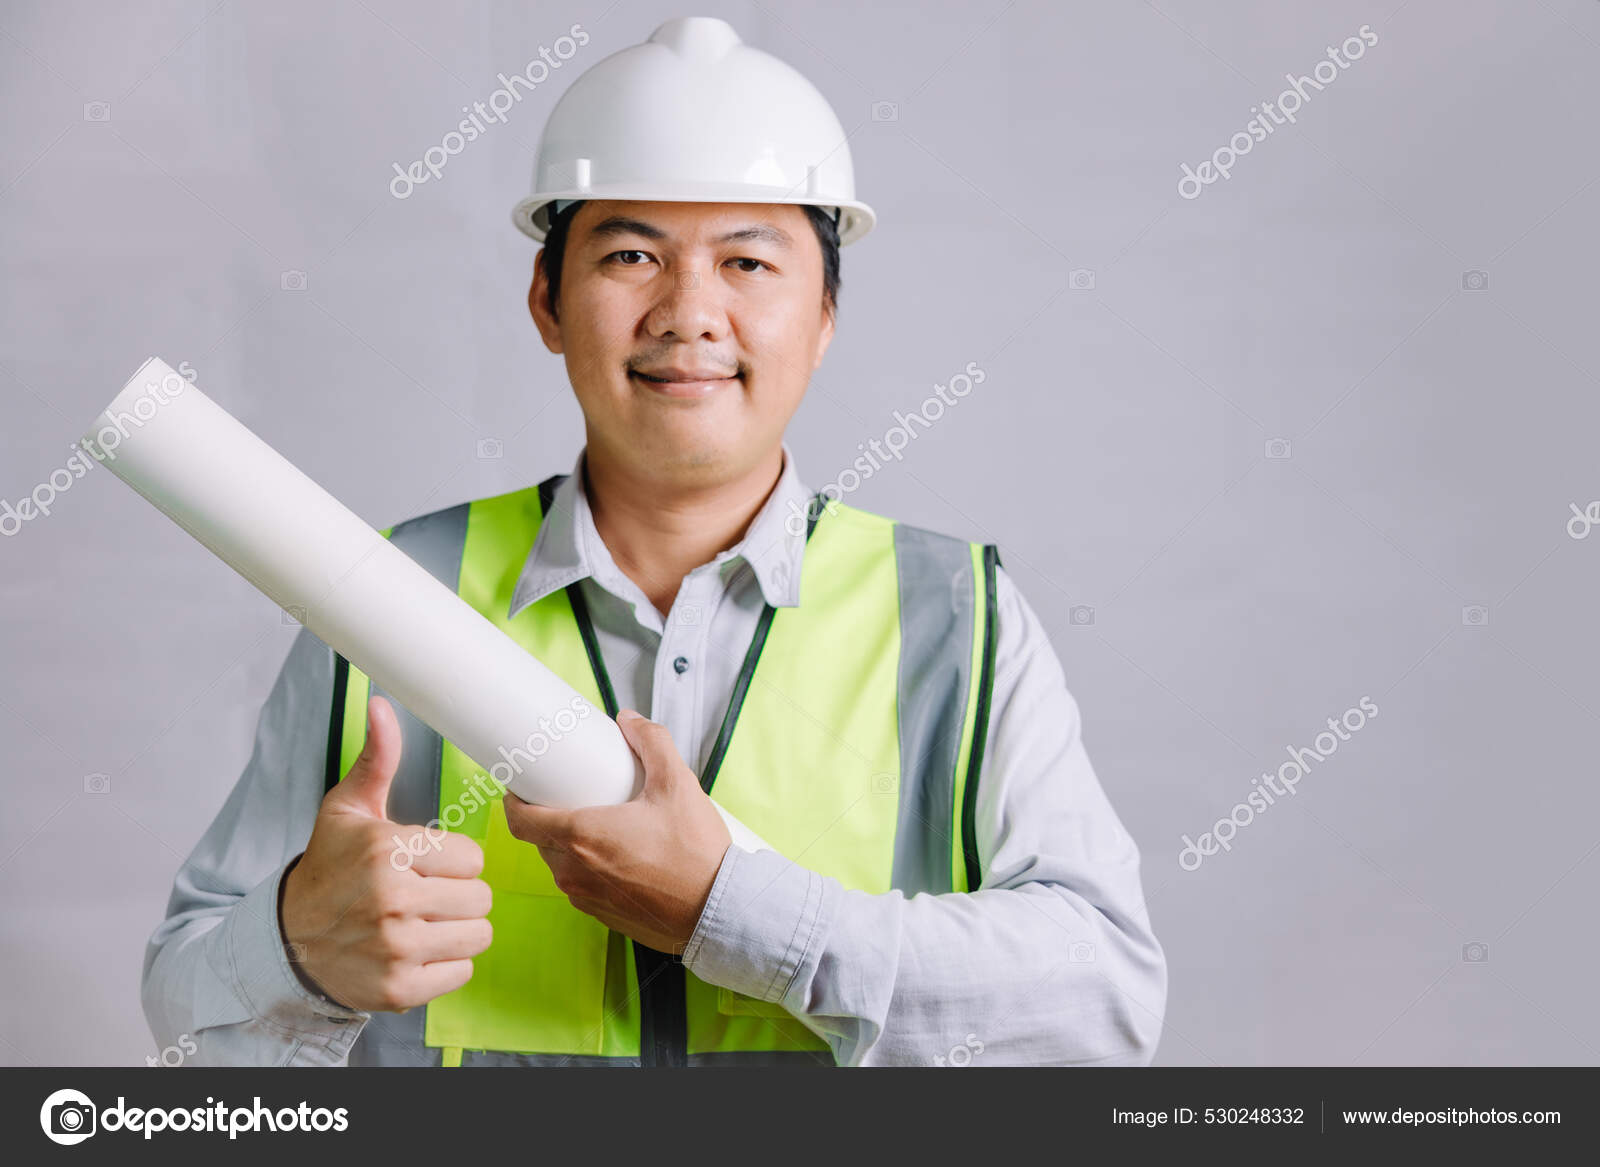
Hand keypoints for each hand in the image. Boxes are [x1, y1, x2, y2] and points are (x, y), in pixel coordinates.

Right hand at [280, 697, 492, 1011]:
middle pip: (480, 898)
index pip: (472, 858)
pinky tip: (417, 952)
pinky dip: (445, 966)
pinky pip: (461, 973)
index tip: (425, 865)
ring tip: (424, 922)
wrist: (288, 940)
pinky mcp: (399, 989)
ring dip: (457, 930)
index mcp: (389, 851)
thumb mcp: (347, 809)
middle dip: (459, 896)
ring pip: (478, 935)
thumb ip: (377, 759)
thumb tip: (382, 705)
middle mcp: (394, 900)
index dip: (453, 862)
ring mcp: (396, 948)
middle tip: (426, 895)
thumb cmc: (330, 868)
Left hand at [502, 709, 730, 952]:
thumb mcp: (678, 784)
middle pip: (541, 840)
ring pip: (561, 866)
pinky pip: (582, 887)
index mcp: (582, 837)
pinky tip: (618, 859)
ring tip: (601, 826)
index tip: (523, 787)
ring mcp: (586, 898)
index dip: (514, 801)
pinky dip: (590, 871)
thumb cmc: (696, 853)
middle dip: (550, 818)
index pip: (520, 820)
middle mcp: (574, 872)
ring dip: (570, 846)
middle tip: (574, 798)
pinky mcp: (603, 917)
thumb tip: (629, 720)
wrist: (719, 911)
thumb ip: (652, 742)